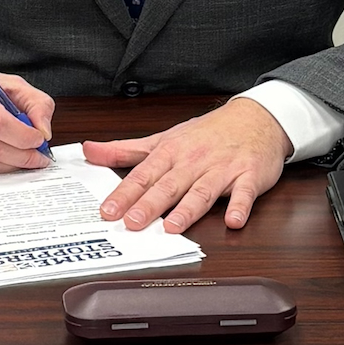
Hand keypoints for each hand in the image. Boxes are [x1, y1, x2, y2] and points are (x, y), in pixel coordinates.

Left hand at [84, 98, 290, 233]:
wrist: (255, 118)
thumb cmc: (207, 133)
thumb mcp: (163, 139)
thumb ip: (125, 149)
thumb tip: (89, 150)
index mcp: (171, 152)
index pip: (143, 175)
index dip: (124, 194)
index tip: (107, 211)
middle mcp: (194, 161)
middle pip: (169, 185)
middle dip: (150, 204)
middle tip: (132, 222)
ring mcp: (222, 169)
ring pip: (202, 191)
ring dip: (188, 208)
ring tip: (173, 226)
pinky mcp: (249, 176)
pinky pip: (244, 193)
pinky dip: (240, 205)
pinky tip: (233, 220)